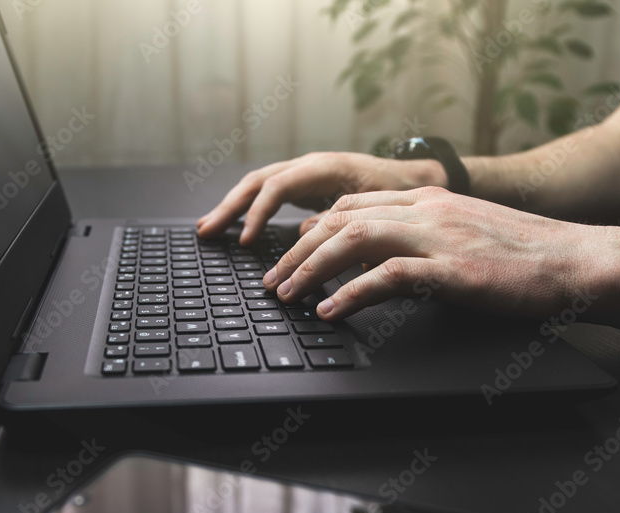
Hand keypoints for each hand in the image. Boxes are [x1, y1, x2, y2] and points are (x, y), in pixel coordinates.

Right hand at [196, 151, 445, 244]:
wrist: (413, 176)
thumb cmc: (400, 190)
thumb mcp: (378, 208)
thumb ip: (345, 222)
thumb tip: (312, 240)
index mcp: (323, 167)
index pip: (278, 186)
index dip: (259, 214)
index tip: (245, 240)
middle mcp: (308, 165)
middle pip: (257, 182)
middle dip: (229, 206)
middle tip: (206, 230)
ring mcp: (303, 173)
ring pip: (258, 186)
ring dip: (232, 206)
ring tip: (208, 227)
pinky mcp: (304, 186)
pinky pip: (268, 194)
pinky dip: (248, 209)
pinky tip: (236, 225)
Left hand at [262, 187, 612, 320]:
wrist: (578, 261)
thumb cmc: (528, 255)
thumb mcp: (469, 235)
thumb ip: (428, 240)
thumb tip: (390, 265)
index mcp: (431, 201)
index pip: (355, 205)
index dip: (314, 228)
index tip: (291, 251)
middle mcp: (428, 211)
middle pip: (342, 221)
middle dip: (298, 252)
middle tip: (272, 280)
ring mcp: (439, 237)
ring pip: (354, 242)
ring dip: (311, 270)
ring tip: (286, 295)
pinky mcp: (452, 270)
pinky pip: (386, 277)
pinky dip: (350, 294)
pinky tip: (329, 310)